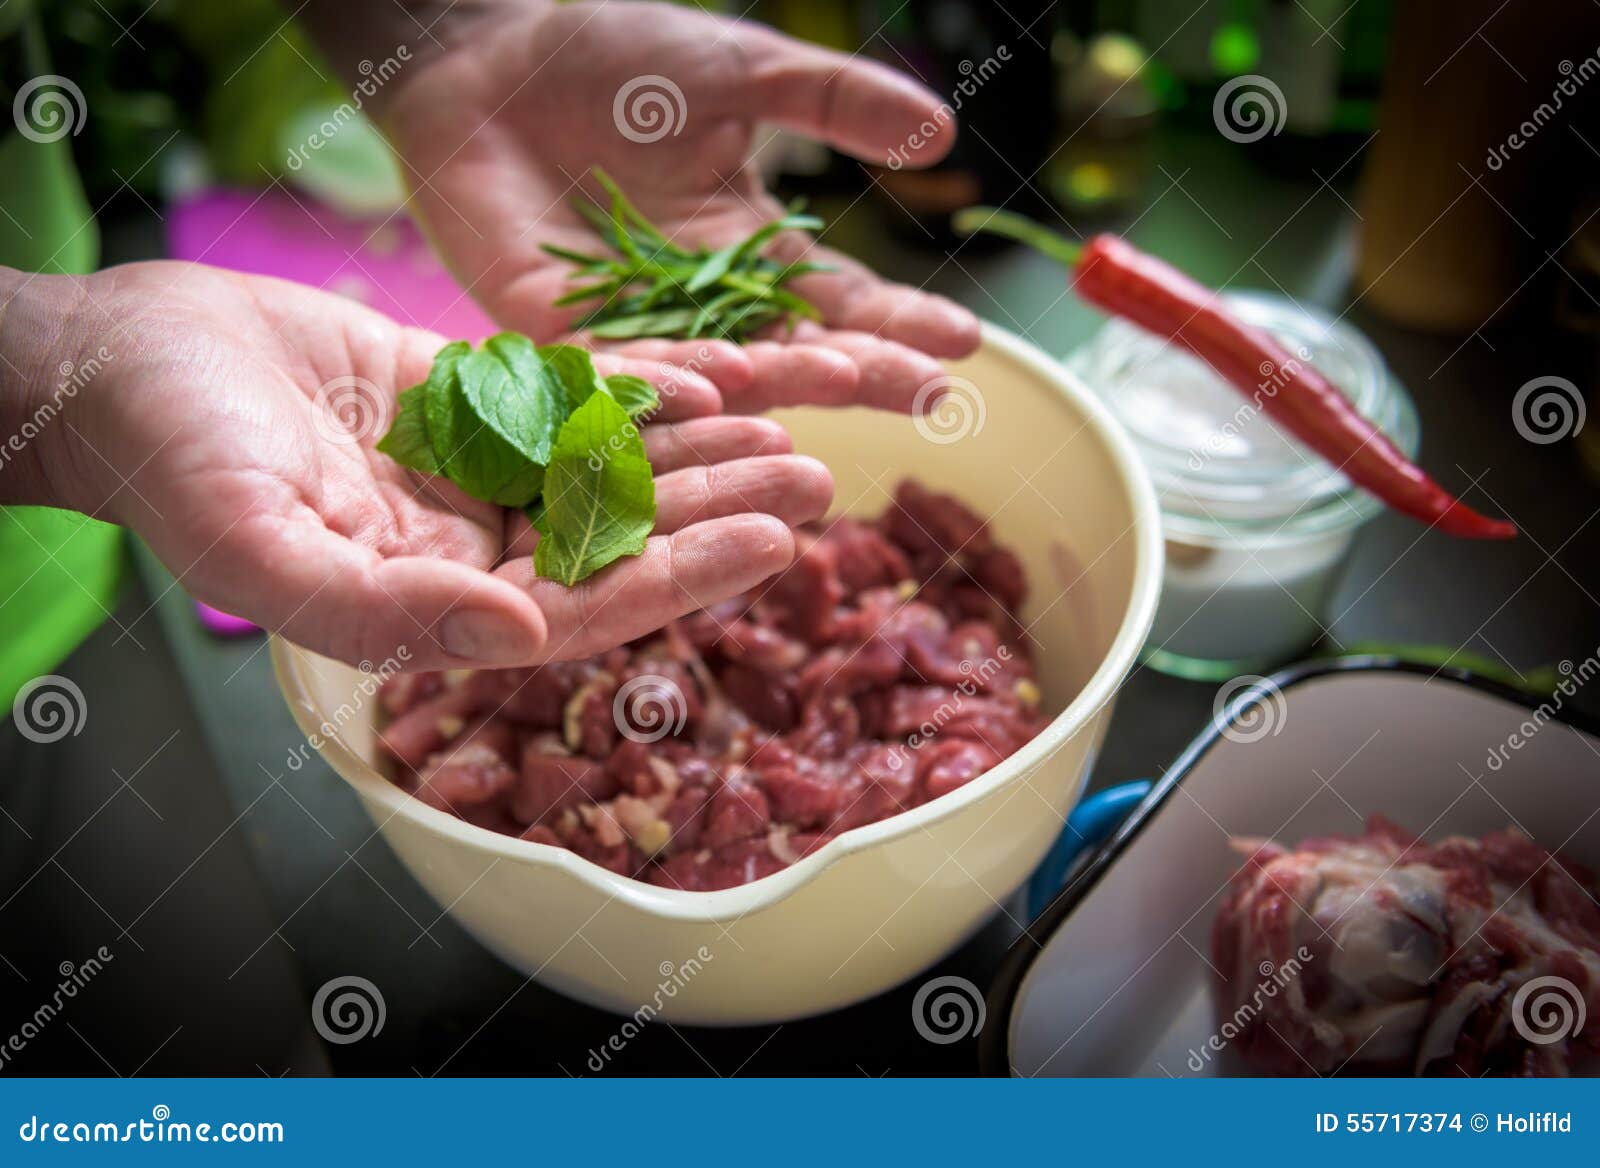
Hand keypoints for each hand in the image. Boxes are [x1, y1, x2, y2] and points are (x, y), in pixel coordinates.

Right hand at [3, 262, 831, 669]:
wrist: (121, 366)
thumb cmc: (171, 464)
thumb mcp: (265, 548)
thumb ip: (386, 609)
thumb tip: (514, 632)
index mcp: (434, 605)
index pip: (582, 606)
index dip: (679, 578)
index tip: (771, 547)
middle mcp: (467, 548)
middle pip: (619, 537)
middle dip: (718, 511)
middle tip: (817, 482)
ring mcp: (472, 475)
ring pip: (610, 469)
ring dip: (701, 452)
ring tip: (794, 429)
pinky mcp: (465, 403)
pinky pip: (570, 399)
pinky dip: (639, 388)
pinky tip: (713, 380)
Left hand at [375, 0, 981, 412]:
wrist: (486, 56)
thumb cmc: (614, 57)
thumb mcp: (740, 72)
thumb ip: (832, 104)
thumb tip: (942, 131)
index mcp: (749, 249)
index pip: (839, 301)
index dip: (899, 323)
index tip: (965, 344)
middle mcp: (701, 305)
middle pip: (794, 352)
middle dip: (866, 370)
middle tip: (934, 395)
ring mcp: (632, 328)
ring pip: (718, 371)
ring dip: (784, 380)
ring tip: (851, 383)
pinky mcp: (557, 335)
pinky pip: (619, 369)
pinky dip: (670, 379)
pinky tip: (726, 386)